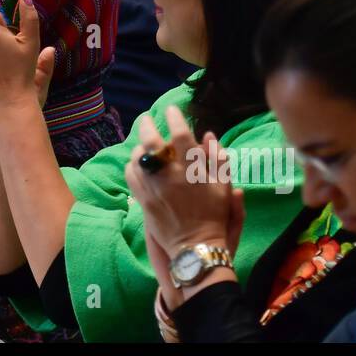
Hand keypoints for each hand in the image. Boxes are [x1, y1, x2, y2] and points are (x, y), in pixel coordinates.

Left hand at [124, 105, 245, 260]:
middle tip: (146, 118)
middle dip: (147, 125)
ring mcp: (154, 189)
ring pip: (139, 158)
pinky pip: (131, 176)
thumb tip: (208, 135)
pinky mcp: (143, 200)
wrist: (196, 246)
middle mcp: (170, 176)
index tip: (171, 110)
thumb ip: (218, 158)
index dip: (175, 118)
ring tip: (143, 144)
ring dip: (140, 147)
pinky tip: (138, 164)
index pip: (180, 135)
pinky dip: (132, 166)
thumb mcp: (223, 186)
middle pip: (152, 142)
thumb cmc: (214, 215)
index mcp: (192, 171)